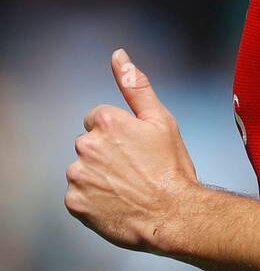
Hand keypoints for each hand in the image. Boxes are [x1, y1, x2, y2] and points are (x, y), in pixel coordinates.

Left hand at [65, 48, 198, 252]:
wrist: (174, 216)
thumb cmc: (172, 169)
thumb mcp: (161, 121)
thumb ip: (135, 86)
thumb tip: (118, 55)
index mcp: (106, 121)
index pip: (97, 121)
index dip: (119, 136)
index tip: (136, 151)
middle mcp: (85, 145)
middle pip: (88, 145)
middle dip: (106, 155)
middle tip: (134, 172)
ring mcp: (78, 175)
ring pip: (82, 170)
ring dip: (98, 178)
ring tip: (126, 190)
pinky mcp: (74, 202)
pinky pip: (78, 196)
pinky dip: (93, 201)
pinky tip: (116, 204)